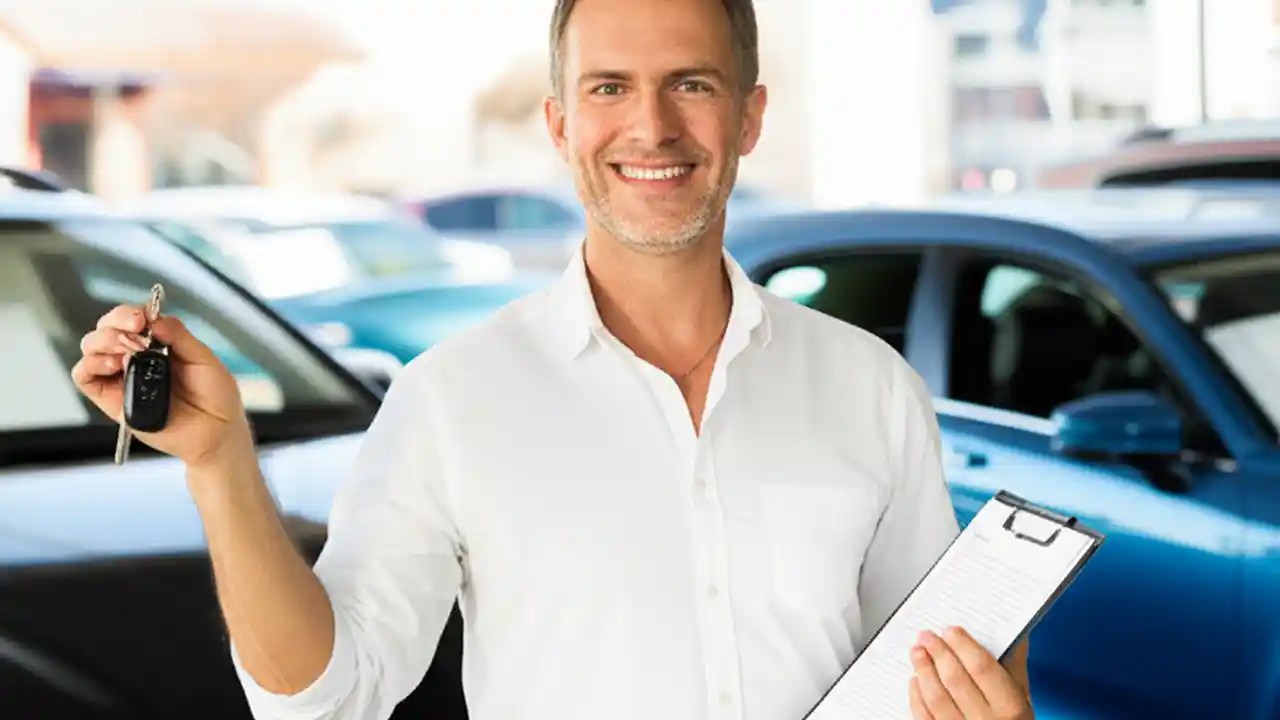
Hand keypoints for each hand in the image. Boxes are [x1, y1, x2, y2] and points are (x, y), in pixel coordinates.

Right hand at [71, 304, 251, 468]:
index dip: (131, 312)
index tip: (143, 318)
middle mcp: (136, 357)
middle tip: (136, 331)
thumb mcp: (204, 359)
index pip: (131, 317)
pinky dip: (91, 365)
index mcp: (158, 343)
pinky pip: (85, 377)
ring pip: (91, 347)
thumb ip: (179, 337)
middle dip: (115, 322)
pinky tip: (113, 365)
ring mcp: (122, 377)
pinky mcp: (112, 400)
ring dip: (103, 340)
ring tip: (128, 350)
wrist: (215, 434)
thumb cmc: (215, 397)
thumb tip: (155, 319)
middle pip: (106, 327)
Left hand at [908, 627, 1032, 719]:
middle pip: (955, 680)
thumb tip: (1013, 634)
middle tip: (926, 636)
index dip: (963, 646)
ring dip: (924, 670)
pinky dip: (917, 697)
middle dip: (938, 653)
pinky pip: (924, 717)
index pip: (982, 668)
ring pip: (936, 698)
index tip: (950, 630)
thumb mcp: (1021, 699)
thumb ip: (1013, 667)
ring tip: (917, 652)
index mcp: (1010, 708)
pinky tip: (915, 681)